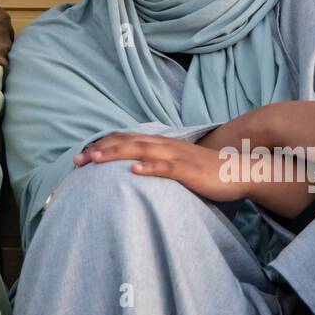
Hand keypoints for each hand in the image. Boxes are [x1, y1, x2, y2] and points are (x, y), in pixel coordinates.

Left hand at [73, 133, 244, 204]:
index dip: (103, 146)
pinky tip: (135, 170)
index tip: (81, 158)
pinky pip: (167, 167)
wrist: (236, 171)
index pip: (126, 140)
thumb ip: (155, 165)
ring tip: (97, 159)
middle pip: (128, 142)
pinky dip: (150, 167)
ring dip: (117, 153)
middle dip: (102, 150)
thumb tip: (131, 174)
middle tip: (78, 161)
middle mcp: (165, 145)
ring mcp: (177, 156)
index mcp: (160, 144)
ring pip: (142, 150)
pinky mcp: (189, 170)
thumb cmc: (204, 172)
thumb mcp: (174, 165)